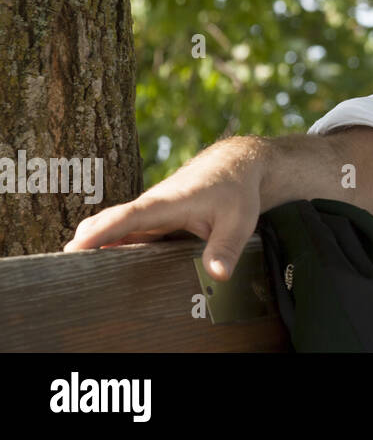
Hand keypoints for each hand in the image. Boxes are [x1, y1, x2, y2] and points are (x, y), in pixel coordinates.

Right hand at [62, 136, 267, 281]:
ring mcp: (149, 213)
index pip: (128, 217)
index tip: (76, 246)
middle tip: (65, 268)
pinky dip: (109, 246)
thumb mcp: (239, 220)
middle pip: (109, 224)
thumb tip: (218, 275)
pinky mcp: (152, 220)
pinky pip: (124, 233)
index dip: (102, 232)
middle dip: (86, 242)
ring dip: (94, 246)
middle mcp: (151, 207)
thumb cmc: (236, 190)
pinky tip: (102, 267)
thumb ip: (227, 247)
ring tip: (75, 272)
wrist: (236, 165)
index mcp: (167, 203)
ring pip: (113, 229)